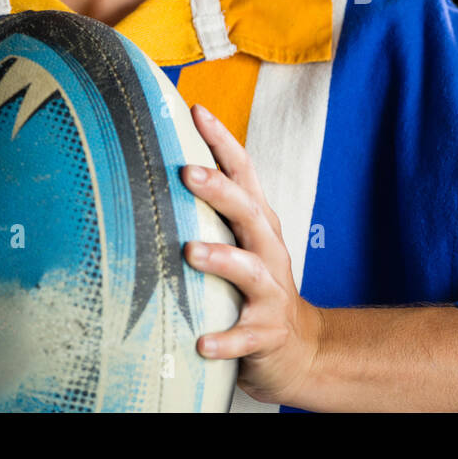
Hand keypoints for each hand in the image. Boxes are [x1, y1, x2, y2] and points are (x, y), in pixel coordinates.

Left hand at [181, 104, 322, 406]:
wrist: (299, 347)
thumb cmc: (255, 284)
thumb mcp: (242, 241)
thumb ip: (213, 209)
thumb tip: (158, 164)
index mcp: (260, 224)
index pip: (244, 173)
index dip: (223, 141)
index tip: (196, 111)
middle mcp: (269, 251)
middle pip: (249, 212)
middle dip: (220, 191)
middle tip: (187, 173)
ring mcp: (270, 293)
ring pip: (250, 271)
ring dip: (223, 259)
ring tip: (191, 251)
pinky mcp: (266, 333)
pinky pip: (245, 337)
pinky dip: (224, 340)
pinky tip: (201, 343)